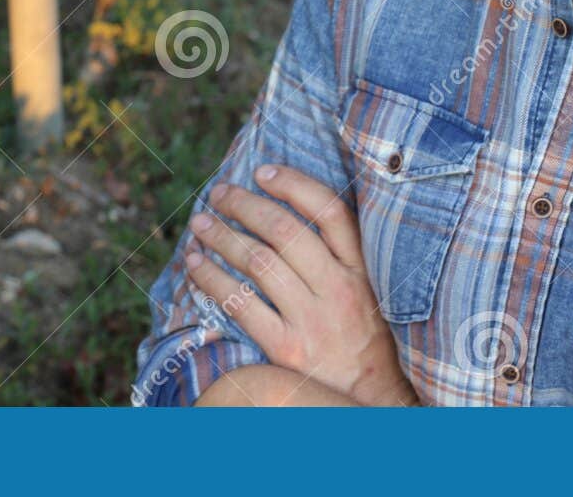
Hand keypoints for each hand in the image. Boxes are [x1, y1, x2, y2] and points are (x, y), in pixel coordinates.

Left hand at [184, 164, 419, 406]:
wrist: (376, 402)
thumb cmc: (372, 339)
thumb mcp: (374, 290)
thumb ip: (344, 255)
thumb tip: (296, 210)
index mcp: (364, 269)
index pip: (329, 210)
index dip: (292, 183)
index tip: (262, 171)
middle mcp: (340, 289)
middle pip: (285, 231)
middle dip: (244, 205)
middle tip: (219, 193)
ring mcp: (313, 320)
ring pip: (258, 263)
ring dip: (222, 238)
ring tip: (200, 225)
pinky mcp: (289, 350)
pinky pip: (241, 306)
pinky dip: (213, 282)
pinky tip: (196, 268)